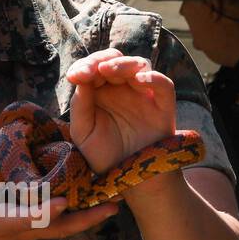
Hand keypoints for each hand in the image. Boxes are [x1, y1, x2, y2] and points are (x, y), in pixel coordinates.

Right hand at [0, 176, 119, 239]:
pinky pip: (65, 223)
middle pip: (61, 228)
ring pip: (68, 227)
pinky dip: (83, 215)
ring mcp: (32, 231)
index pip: (28, 218)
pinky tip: (99, 203)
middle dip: (86, 219)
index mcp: (5, 223)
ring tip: (116, 202)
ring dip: (91, 217)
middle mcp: (24, 230)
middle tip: (113, 206)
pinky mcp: (37, 228)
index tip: (64, 202)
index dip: (45, 212)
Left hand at [64, 50, 176, 174]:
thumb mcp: (83, 133)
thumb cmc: (104, 155)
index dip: (84, 65)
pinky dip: (153, 78)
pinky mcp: (163, 105)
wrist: (130, 179)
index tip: (75, 76)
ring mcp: (143, 94)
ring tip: (109, 71)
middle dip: (101, 61)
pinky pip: (163, 84)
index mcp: (100, 91)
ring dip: (124, 64)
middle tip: (92, 70)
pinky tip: (138, 80)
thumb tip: (79, 79)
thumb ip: (80, 107)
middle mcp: (122, 88)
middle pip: (115, 60)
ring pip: (139, 65)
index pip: (93, 68)